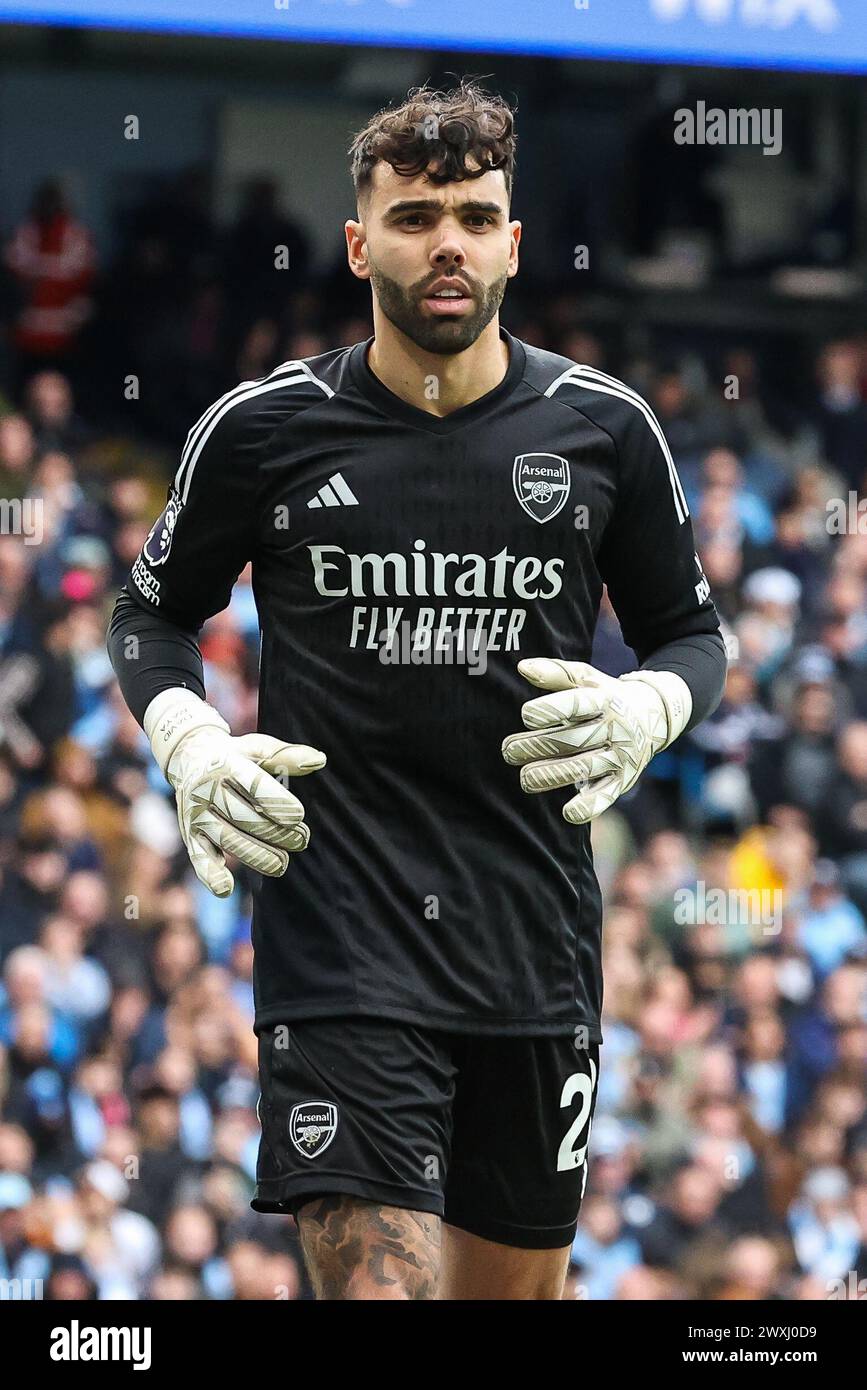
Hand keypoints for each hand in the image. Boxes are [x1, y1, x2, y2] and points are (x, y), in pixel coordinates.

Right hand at [145, 689, 325, 896]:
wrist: (189, 757)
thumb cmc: (235, 755)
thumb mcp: (259, 749)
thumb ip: (288, 757)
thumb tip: (320, 760)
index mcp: (226, 764)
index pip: (253, 785)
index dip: (276, 802)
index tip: (299, 816)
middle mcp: (207, 789)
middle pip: (245, 817)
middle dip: (277, 833)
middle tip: (302, 840)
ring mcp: (196, 814)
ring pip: (229, 839)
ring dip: (258, 856)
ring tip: (283, 864)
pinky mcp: (189, 834)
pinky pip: (198, 856)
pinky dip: (209, 873)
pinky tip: (225, 889)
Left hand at [501, 658, 689, 824]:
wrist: (654, 715)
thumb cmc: (605, 694)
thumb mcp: (585, 677)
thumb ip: (554, 673)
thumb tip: (521, 667)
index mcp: (604, 699)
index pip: (577, 704)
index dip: (551, 709)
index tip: (526, 715)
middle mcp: (614, 728)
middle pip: (573, 740)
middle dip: (537, 747)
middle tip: (508, 751)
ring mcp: (620, 755)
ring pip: (584, 768)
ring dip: (551, 775)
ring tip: (525, 778)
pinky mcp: (623, 780)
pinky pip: (606, 795)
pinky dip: (589, 806)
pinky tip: (568, 812)